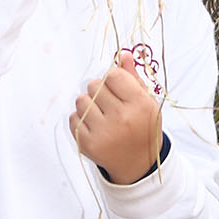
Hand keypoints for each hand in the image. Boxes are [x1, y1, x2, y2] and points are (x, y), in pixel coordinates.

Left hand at [70, 51, 161, 185]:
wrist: (138, 164)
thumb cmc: (142, 127)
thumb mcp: (146, 102)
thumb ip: (133, 77)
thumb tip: (122, 54)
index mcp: (140, 105)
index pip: (113, 75)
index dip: (113, 78)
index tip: (117, 87)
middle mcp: (122, 119)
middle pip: (94, 85)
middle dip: (100, 90)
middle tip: (109, 103)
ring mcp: (104, 133)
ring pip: (81, 100)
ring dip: (88, 104)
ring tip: (101, 114)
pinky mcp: (88, 144)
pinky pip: (73, 118)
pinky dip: (81, 120)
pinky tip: (94, 126)